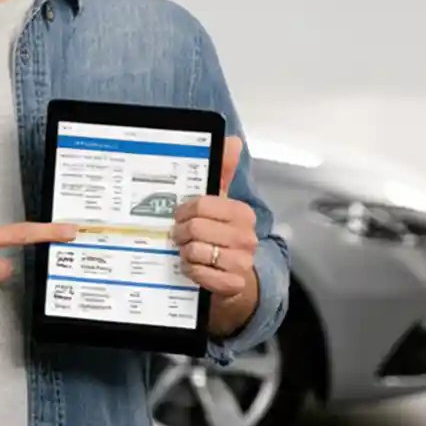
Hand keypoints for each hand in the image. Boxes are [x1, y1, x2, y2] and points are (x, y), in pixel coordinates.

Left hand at [171, 136, 257, 301]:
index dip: (183, 210)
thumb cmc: (219, 236)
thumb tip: (233, 141)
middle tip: (179, 236)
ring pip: (196, 251)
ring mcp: (242, 261)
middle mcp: (246, 237)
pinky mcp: (233, 283)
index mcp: (242, 213)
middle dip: (180, 233)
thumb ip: (223, 171)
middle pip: (195, 227)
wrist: (230, 276)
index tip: (180, 215)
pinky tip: (193, 268)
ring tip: (187, 251)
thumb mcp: (218, 203)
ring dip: (185, 252)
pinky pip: (200, 274)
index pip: (202, 204)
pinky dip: (191, 271)